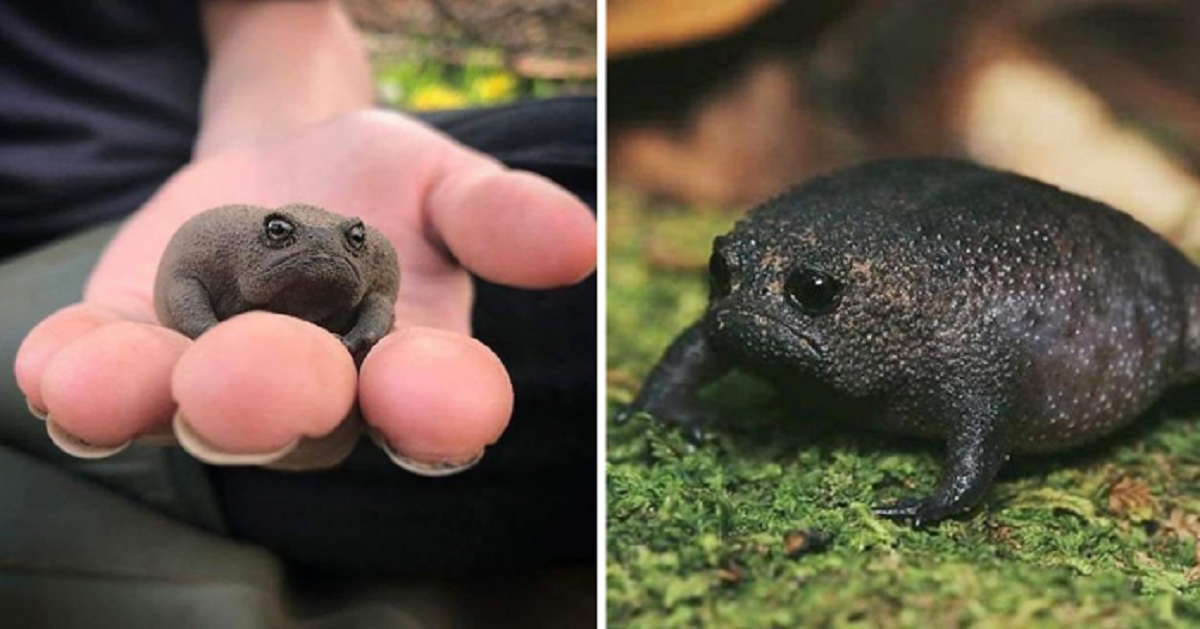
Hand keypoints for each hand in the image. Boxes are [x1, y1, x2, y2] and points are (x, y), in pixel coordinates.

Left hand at [13, 110, 595, 469]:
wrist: (279, 173)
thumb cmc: (378, 190)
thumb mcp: (443, 180)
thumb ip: (496, 215)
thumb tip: (577, 242)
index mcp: (411, 369)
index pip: (437, 411)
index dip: (443, 412)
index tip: (453, 399)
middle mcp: (319, 401)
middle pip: (305, 425)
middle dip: (283, 399)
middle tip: (262, 371)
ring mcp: (218, 385)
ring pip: (194, 419)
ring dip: (168, 403)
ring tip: (142, 377)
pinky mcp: (136, 357)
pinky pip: (101, 387)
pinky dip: (81, 383)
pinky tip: (69, 365)